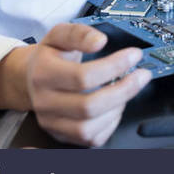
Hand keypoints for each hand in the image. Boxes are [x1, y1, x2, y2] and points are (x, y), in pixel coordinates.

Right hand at [0, 23, 150, 146]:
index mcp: (43, 73)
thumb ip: (79, 33)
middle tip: (141, 76)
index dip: (114, 66)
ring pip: (90, 128)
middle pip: (88, 106)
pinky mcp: (62, 136)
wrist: (31, 78)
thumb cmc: (51, 57)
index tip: (133, 55)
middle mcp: (45, 102)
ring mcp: (52, 122)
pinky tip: (115, 105)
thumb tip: (99, 41)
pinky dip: (110, 123)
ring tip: (126, 90)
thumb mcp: (59, 35)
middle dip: (123, 90)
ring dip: (117, 108)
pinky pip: (91, 139)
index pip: (82, 76)